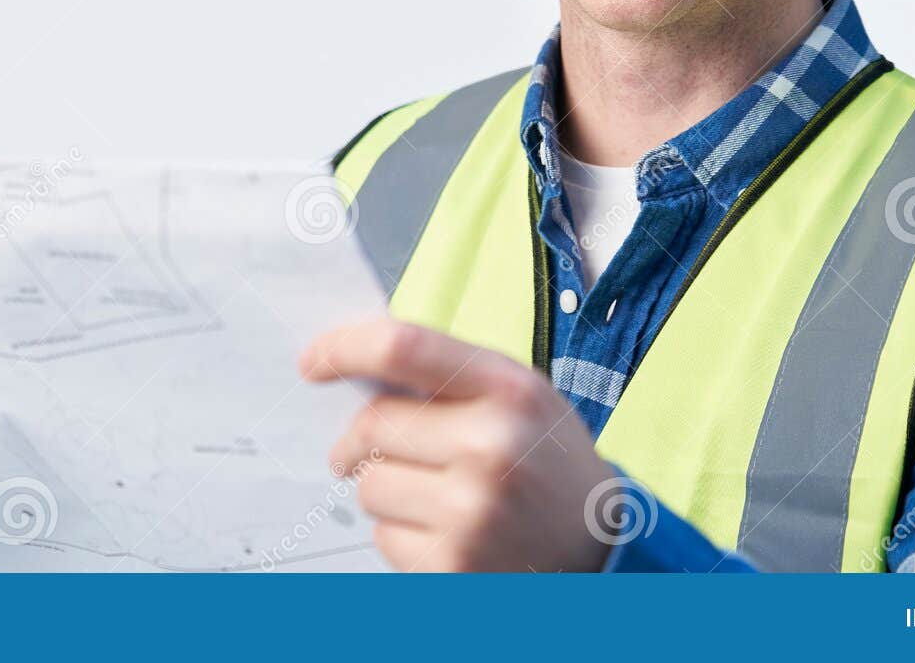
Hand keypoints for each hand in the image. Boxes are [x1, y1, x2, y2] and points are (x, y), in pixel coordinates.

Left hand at [299, 317, 616, 571]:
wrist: (601, 548)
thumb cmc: (546, 461)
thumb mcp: (519, 397)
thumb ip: (447, 375)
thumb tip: (352, 368)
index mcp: (509, 389)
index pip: (402, 347)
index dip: (344, 348)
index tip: (313, 361)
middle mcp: (493, 446)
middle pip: (372, 425)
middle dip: (357, 438)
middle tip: (363, 449)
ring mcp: (472, 512)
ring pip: (369, 486)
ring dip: (383, 489)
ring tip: (434, 496)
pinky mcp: (454, 566)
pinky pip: (384, 538)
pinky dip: (401, 535)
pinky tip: (447, 532)